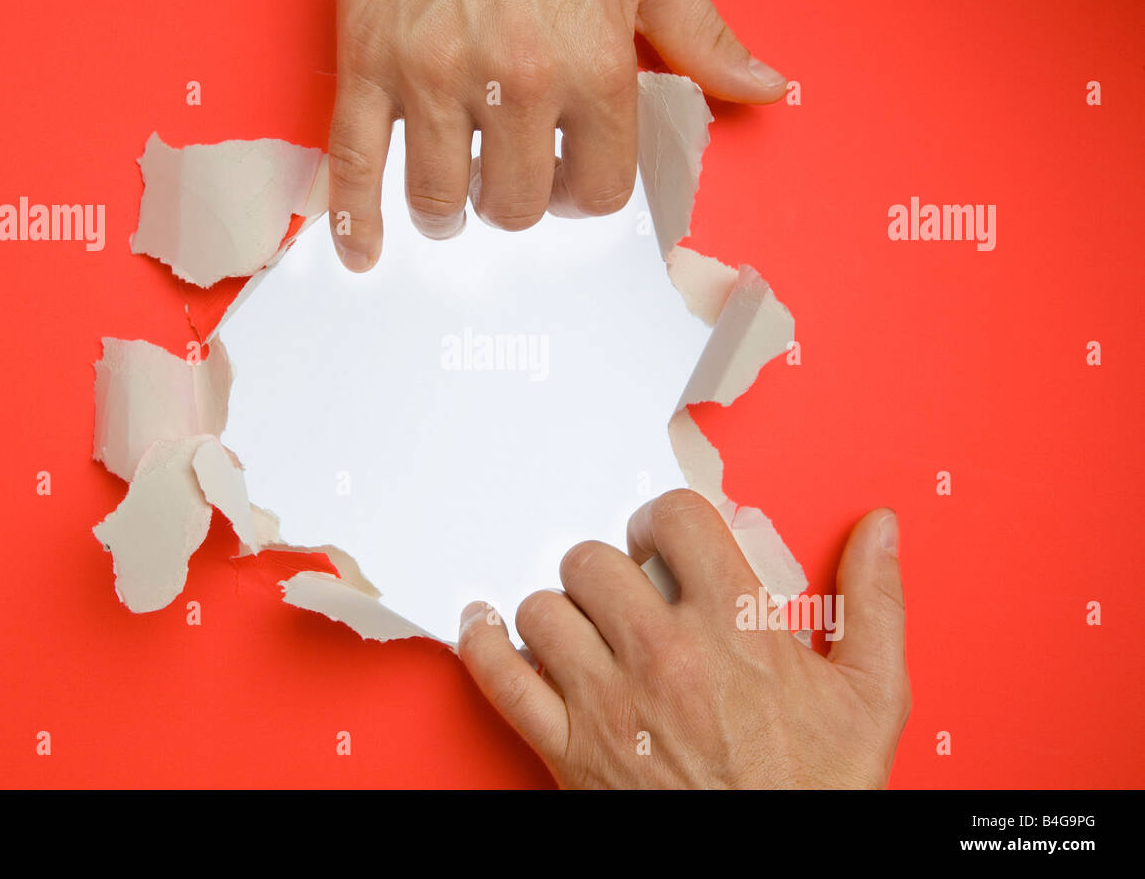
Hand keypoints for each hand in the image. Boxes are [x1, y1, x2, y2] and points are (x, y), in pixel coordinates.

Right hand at [328, 0, 787, 269]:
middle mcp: (519, 81)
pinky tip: (364, 248)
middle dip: (517, 200)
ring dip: (450, 209)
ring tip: (452, 193)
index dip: (585, 194)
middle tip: (509, 178)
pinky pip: (358, 164)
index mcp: (594, 64)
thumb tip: (763, 87)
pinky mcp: (369, 63)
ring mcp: (437, 76)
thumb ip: (702, 36)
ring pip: (442, 197)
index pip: (599, 191)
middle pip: (518, 203)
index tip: (571, 182)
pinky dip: (357, 217)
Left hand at [458, 490, 910, 787]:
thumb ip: (873, 603)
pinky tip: (487, 628)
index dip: (664, 518)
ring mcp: (609, 703)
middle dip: (608, 565)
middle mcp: (662, 656)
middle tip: (622, 585)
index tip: (663, 536)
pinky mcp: (570, 749)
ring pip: (544, 610)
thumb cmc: (817, 791)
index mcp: (734, 629)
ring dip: (558, 609)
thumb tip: (880, 531)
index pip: (676, 520)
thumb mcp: (871, 697)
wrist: (777, 869)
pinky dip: (482, 646)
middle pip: (595, 561)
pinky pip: (501, 681)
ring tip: (580, 622)